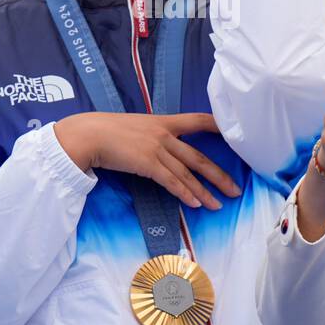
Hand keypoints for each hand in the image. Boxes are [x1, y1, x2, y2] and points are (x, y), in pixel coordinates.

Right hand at [53, 112, 240, 209]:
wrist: (88, 134)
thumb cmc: (106, 131)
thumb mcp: (135, 127)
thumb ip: (151, 136)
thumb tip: (159, 149)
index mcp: (163, 121)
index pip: (198, 119)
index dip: (218, 125)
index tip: (235, 133)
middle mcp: (164, 134)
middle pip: (198, 156)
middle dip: (219, 175)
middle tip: (235, 190)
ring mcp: (157, 148)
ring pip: (187, 173)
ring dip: (204, 191)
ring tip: (218, 205)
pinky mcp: (148, 163)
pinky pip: (171, 181)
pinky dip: (185, 194)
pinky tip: (196, 204)